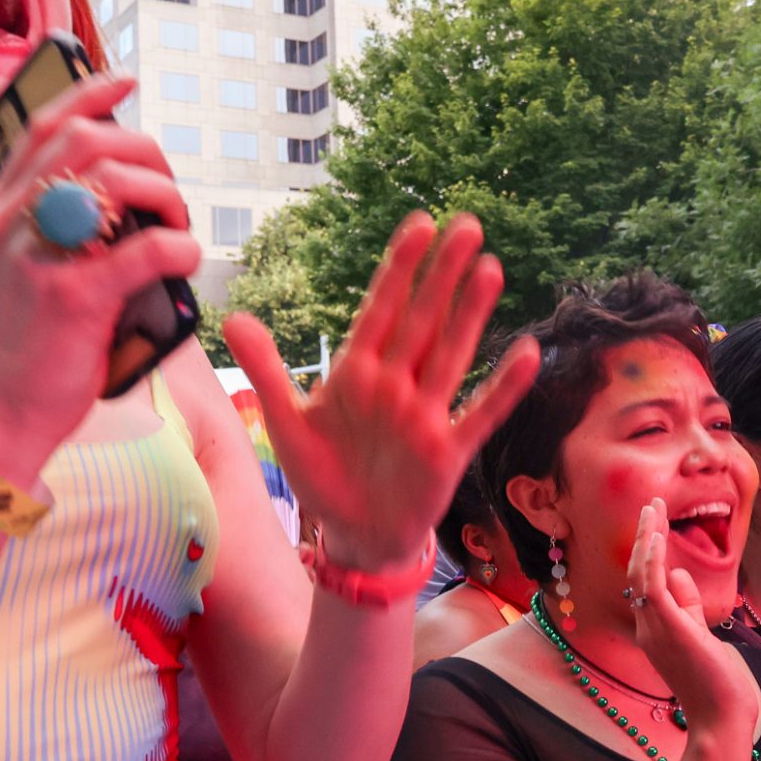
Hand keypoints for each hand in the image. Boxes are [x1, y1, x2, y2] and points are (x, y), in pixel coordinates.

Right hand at [0, 74, 204, 461]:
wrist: (4, 411)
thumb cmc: (29, 341)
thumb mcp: (24, 267)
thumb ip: (56, 222)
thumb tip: (122, 185)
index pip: (43, 126)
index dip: (90, 95)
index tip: (127, 82)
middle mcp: (10, 222)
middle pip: (89, 143)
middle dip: (146, 155)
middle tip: (169, 194)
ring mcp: (38, 258)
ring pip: (115, 183)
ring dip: (167, 198)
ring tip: (179, 230)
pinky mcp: (72, 298)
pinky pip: (143, 249)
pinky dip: (179, 247)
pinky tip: (186, 259)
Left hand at [226, 212, 538, 571]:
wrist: (353, 536)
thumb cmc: (321, 476)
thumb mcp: (285, 425)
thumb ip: (267, 371)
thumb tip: (234, 317)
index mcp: (357, 373)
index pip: (381, 309)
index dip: (400, 268)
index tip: (420, 224)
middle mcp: (396, 385)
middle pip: (422, 320)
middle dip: (442, 274)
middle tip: (468, 225)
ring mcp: (425, 416)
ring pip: (451, 355)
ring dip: (470, 314)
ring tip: (490, 268)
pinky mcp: (447, 452)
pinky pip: (480, 414)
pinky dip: (502, 387)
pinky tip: (526, 352)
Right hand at [625, 499, 758, 735]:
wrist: (722, 721)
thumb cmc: (719, 687)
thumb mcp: (704, 638)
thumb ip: (690, 608)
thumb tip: (680, 576)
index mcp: (656, 631)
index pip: (646, 583)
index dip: (649, 551)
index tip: (657, 524)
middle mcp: (648, 628)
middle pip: (638, 572)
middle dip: (645, 536)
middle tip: (651, 505)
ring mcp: (653, 630)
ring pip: (641, 573)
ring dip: (647, 537)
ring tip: (653, 507)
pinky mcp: (667, 629)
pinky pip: (652, 586)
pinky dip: (652, 558)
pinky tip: (657, 534)